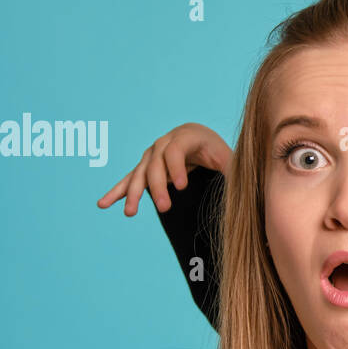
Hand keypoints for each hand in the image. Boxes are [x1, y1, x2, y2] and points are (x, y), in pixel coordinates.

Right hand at [97, 123, 233, 216]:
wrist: (205, 142)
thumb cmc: (221, 151)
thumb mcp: (230, 158)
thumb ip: (233, 168)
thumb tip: (243, 182)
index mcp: (188, 135)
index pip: (176, 150)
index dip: (176, 167)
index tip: (180, 187)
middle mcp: (165, 142)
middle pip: (155, 163)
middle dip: (157, 186)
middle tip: (165, 208)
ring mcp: (153, 155)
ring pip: (140, 173)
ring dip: (134, 193)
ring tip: (131, 212)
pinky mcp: (146, 168)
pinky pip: (131, 179)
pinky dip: (118, 191)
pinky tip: (104, 204)